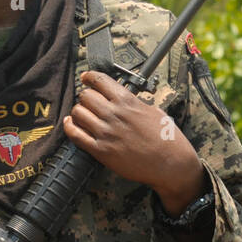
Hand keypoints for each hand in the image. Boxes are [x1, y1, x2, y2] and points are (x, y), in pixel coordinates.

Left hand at [63, 71, 205, 214]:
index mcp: (127, 101)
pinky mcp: (101, 151)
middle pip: (85, 96)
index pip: (100, 80)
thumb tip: (123, 98)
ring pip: (77, 113)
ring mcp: (105, 133)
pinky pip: (75, 135)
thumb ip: (134, 103)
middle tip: (88, 101)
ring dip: (78, 112)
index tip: (86, 77)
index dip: (89, 77)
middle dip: (85, 96)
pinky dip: (70, 127)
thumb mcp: (153, 111)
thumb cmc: (167, 138)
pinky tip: (71, 124)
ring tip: (83, 115)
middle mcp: (114, 114)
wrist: (171, 164)